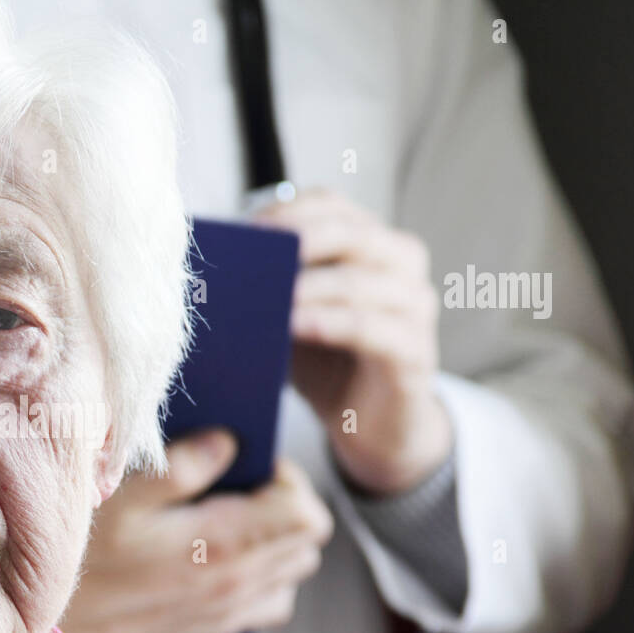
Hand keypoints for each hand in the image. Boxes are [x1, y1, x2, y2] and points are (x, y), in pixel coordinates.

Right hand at [59, 429, 333, 632]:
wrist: (44, 628)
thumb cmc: (75, 556)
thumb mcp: (121, 492)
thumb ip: (183, 465)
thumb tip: (227, 445)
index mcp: (223, 546)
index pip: (307, 513)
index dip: (287, 479)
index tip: (247, 463)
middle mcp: (234, 587)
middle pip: (306, 545)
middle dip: (283, 507)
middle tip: (234, 486)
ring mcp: (222, 617)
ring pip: (289, 577)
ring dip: (273, 544)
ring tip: (227, 520)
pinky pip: (263, 606)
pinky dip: (257, 578)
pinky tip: (213, 557)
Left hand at [253, 188, 451, 494]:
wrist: (373, 426)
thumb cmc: (329, 362)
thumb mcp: (294, 314)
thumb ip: (272, 284)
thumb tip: (218, 264)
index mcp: (371, 242)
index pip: (333, 206)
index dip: (288, 211)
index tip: (245, 229)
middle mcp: (401, 265)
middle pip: (353, 234)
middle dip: (301, 238)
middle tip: (256, 253)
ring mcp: (414, 308)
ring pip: (363, 282)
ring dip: (312, 286)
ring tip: (270, 295)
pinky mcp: (415, 353)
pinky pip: (374, 330)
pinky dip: (332, 324)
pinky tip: (296, 327)